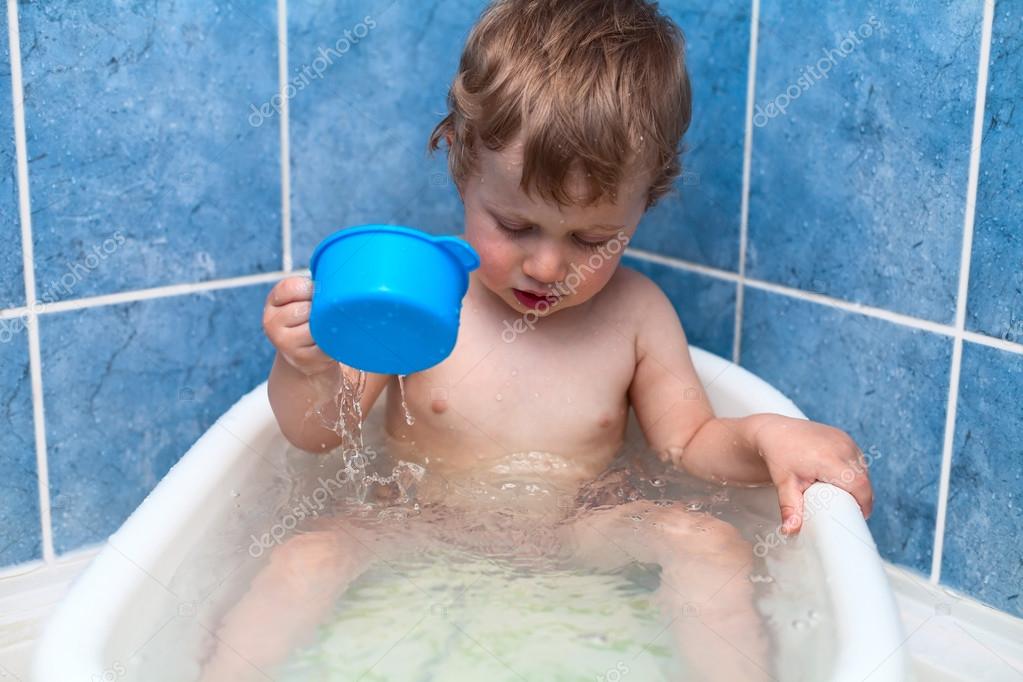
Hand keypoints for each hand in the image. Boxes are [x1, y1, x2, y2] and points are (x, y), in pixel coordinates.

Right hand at [262, 277, 336, 376]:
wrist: (309, 355)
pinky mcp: (302, 359)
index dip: (310, 288)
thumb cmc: (311, 319)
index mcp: (272, 303)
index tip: (320, 293)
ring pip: (315, 327)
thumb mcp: (303, 299)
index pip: (290, 287)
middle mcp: (272, 323)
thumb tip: (335, 276)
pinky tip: (332, 339)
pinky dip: (333, 341)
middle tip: (327, 313)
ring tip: (329, 326)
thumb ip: (312, 287)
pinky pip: (324, 345)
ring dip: (327, 325)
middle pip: (304, 309)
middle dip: (321, 309)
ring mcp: (285, 344)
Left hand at [753, 415, 872, 534]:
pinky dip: (854, 470)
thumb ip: (790, 508)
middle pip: (864, 479)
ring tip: (844, 495)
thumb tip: (790, 530)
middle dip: (860, 496)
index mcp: (829, 459)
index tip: (858, 517)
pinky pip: (857, 458)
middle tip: (847, 509)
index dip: (864, 503)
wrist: (773, 432)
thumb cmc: (779, 457)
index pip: (860, 485)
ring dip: (858, 483)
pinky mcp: (843, 436)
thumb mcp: (784, 484)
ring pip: (863, 468)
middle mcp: (841, 446)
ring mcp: (844, 439)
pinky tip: (842, 479)